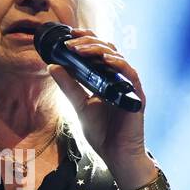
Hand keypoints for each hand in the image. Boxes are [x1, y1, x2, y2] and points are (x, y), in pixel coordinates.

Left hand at [46, 29, 157, 189]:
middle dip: (88, 42)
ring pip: (117, 56)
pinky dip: (118, 64)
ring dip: (98, 49)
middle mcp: (118, 77)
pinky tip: (105, 60)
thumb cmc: (102, 133)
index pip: (97, 51)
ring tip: (81, 49)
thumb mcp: (79, 106)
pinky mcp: (137, 95)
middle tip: (71, 42)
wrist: (116, 155)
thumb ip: (68, 86)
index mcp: (105, 78)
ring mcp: (128, 85)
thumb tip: (52, 65)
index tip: (68, 34)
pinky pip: (130, 74)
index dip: (85, 39)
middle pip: (107, 48)